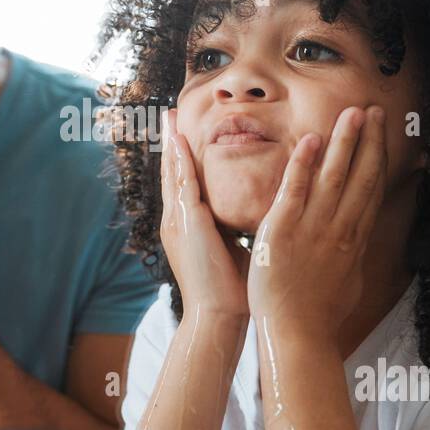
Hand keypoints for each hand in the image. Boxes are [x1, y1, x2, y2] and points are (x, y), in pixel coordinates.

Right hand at [159, 109, 248, 318]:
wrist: (219, 316)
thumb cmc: (232, 290)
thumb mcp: (234, 249)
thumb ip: (239, 228)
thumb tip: (260, 212)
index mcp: (189, 226)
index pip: (186, 184)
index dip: (184, 158)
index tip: (185, 134)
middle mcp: (177, 220)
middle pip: (173, 172)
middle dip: (171, 142)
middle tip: (169, 114)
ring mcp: (177, 221)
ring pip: (173, 172)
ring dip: (172, 143)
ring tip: (170, 117)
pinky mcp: (185, 223)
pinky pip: (181, 183)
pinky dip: (180, 160)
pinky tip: (180, 140)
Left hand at [247, 106, 386, 332]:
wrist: (297, 335)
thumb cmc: (319, 316)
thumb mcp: (348, 283)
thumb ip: (351, 257)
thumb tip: (358, 243)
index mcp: (354, 240)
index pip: (371, 190)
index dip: (378, 158)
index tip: (383, 134)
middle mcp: (340, 229)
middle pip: (361, 176)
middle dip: (369, 140)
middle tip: (374, 110)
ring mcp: (313, 228)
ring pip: (334, 176)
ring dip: (344, 142)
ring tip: (352, 113)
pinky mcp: (283, 230)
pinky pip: (295, 190)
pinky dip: (304, 165)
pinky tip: (311, 140)